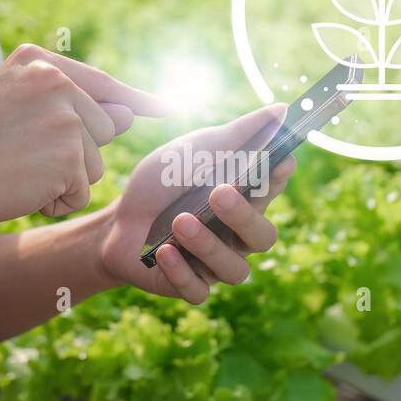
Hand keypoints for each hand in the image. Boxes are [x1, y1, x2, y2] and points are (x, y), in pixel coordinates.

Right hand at [0, 44, 170, 235]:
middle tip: (23, 161)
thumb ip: (70, 108)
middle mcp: (54, 79)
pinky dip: (56, 202)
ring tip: (17, 174)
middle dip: (76, 157)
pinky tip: (20, 191)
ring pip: (95, 163)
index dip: (136, 100)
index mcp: (38, 60)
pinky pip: (82, 191)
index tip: (166, 109)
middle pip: (105, 129)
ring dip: (65, 181)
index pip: (102, 82)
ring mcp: (63, 115)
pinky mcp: (67, 155)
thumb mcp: (15, 113)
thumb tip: (130, 115)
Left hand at [98, 104, 295, 303]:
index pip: (274, 188)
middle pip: (263, 237)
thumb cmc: (163, 184)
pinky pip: (199, 291)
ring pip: (234, 269)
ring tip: (180, 222)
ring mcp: (216, 264)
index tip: (277, 161)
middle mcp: (238, 236)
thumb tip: (283, 108)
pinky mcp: (190, 286)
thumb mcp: (195, 152)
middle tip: (218, 193)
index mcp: (245, 199)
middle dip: (243, 217)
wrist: (117, 223)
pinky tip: (163, 253)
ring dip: (207, 245)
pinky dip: (181, 272)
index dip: (278, 177)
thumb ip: (238, 135)